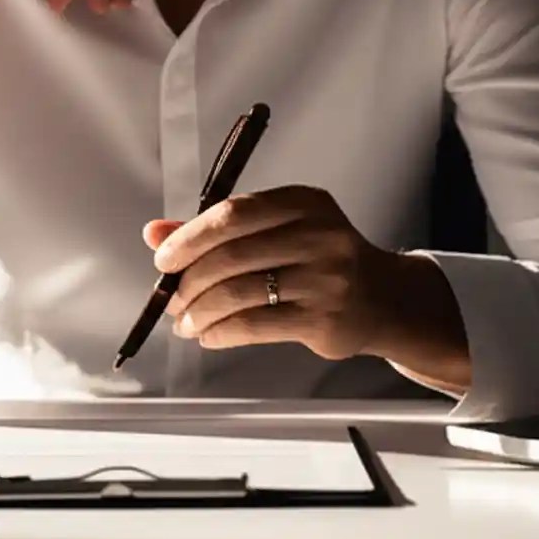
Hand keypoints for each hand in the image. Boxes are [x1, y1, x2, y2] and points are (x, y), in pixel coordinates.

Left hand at [142, 185, 397, 359]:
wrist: (383, 298)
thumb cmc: (319, 260)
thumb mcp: (277, 231)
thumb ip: (217, 230)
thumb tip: (154, 233)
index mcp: (303, 203)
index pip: (233, 214)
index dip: (189, 237)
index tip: (164, 259)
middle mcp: (319, 235)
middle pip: (230, 257)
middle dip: (189, 282)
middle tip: (171, 298)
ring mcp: (325, 278)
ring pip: (238, 294)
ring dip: (199, 312)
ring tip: (186, 322)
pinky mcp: (324, 319)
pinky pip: (254, 325)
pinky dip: (220, 332)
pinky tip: (209, 335)